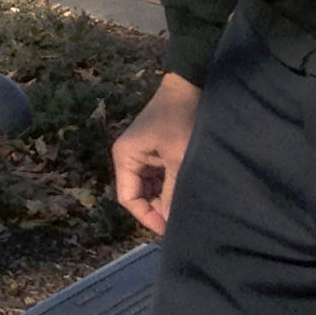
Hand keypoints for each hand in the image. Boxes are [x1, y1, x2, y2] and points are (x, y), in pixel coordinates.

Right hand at [111, 74, 200, 235]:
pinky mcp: (156, 152)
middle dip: (158, 208)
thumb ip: (172, 189)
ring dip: (165, 198)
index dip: (147, 216)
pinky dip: (170, 187)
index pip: (128, 198)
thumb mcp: (178, 157)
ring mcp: (142, 154)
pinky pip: (158, 178)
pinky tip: (185, 192)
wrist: (190, 87)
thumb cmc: (180, 120)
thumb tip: (171, 218)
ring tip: (186, 207)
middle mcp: (129, 157)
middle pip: (138, 195)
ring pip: (150, 188)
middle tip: (182, 219)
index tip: (170, 228)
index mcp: (126, 157)